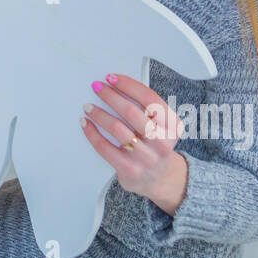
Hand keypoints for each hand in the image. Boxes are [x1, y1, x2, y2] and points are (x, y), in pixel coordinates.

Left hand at [82, 73, 188, 215]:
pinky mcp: (129, 169)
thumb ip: (148, 109)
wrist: (161, 179)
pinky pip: (104, 147)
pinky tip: (85, 124)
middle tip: (96, 87)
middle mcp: (161, 141)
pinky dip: (92, 133)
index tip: (111, 78)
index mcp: (172, 125)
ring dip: (99, 114)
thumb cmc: (156, 145)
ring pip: (116, 128)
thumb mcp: (163, 126)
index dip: (128, 85)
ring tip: (88, 107)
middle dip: (110, 96)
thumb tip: (116, 85)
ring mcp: (145, 157)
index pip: (149, 98)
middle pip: (131, 112)